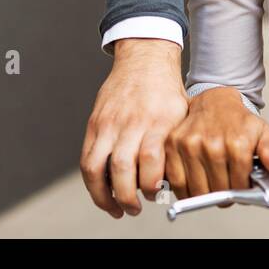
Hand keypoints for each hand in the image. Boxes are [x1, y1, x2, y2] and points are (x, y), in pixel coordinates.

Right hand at [80, 39, 187, 217]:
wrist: (145, 59)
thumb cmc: (166, 90)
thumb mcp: (182, 114)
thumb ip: (175, 145)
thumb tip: (173, 182)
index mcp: (157, 120)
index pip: (151, 159)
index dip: (152, 184)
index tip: (156, 195)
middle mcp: (131, 122)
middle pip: (122, 168)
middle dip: (127, 198)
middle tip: (135, 209)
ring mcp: (109, 123)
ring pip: (96, 168)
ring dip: (103, 196)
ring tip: (115, 208)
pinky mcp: (94, 124)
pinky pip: (86, 158)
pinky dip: (92, 181)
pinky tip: (102, 191)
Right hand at [165, 86, 268, 197]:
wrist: (214, 101)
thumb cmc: (237, 120)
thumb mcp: (262, 132)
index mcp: (237, 143)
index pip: (239, 185)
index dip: (241, 190)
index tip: (240, 186)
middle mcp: (212, 144)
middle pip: (218, 190)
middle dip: (224, 194)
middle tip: (226, 186)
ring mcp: (190, 145)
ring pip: (197, 190)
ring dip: (205, 194)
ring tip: (212, 185)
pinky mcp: (174, 145)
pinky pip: (176, 181)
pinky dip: (184, 190)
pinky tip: (194, 184)